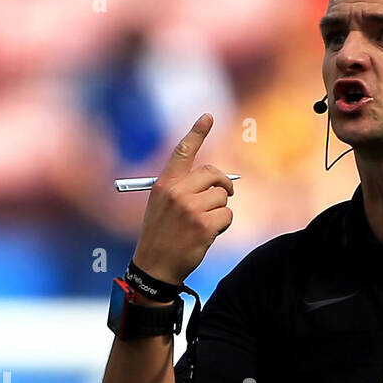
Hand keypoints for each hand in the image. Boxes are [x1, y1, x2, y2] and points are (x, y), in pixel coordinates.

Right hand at [131, 114, 234, 286]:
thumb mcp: (162, 205)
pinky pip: (227, 215)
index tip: (208, 116)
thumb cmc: (161, 235)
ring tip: (204, 223)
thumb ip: (181, 189)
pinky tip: (208, 234)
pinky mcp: (204, 225)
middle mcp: (177, 192)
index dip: (197, 132)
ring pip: (222, 197)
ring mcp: (190, 208)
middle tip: (225, 194)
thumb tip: (214, 180)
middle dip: (223, 184)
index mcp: (164, 184)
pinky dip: (223, 225)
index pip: (183, 151)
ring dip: (220, 210)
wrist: (155, 266)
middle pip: (213, 173)